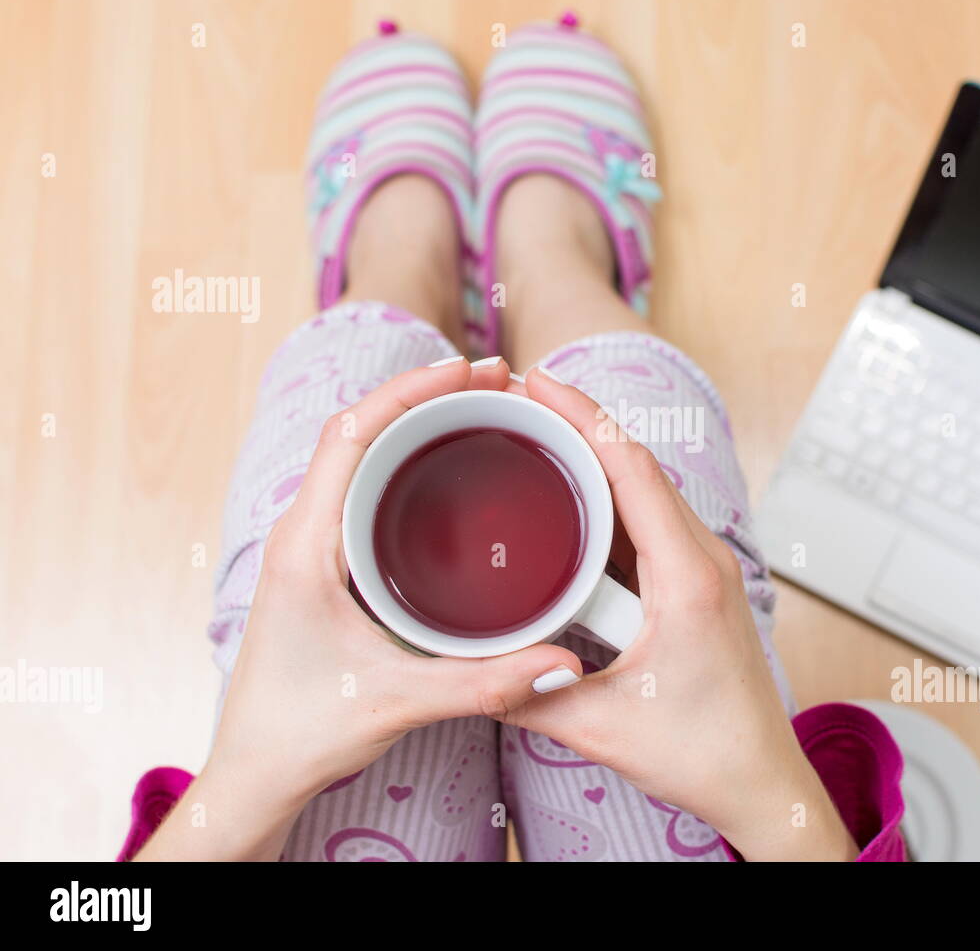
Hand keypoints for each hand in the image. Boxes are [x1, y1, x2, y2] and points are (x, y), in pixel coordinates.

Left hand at [135, 357, 582, 859]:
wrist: (257, 770)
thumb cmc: (302, 731)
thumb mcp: (397, 701)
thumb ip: (483, 682)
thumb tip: (561, 660)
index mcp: (305, 546)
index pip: (349, 435)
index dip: (408, 391)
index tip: (469, 370)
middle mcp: (301, 533)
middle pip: (356, 429)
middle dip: (424, 393)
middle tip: (495, 379)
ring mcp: (309, 546)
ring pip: (357, 454)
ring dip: (413, 420)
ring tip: (480, 406)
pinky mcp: (324, 564)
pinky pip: (362, 487)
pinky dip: (405, 459)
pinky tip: (448, 470)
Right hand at [502, 367, 858, 861]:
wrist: (760, 781)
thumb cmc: (703, 753)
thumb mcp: (600, 726)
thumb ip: (528, 693)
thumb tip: (469, 664)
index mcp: (689, 577)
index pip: (633, 469)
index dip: (583, 416)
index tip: (536, 382)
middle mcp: (704, 559)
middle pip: (638, 466)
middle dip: (578, 423)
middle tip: (516, 401)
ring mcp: (704, 569)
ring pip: (645, 491)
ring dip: (594, 460)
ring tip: (534, 437)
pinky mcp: (697, 584)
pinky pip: (649, 524)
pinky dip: (608, 502)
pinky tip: (568, 503)